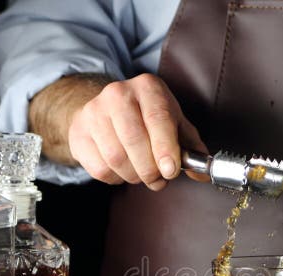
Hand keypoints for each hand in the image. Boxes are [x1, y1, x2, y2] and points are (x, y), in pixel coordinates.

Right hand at [68, 73, 208, 189]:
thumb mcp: (174, 125)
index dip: (164, 148)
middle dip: (150, 170)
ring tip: (142, 174)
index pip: (157, 118)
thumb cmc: (147, 119)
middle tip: (159, 179)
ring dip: (134, 176)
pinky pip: (99, 168)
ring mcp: (94, 112)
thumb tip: (204, 172)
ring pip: (116, 158)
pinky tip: (123, 170)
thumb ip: (191, 148)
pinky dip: (116, 178)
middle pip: (134, 140)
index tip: (170, 171)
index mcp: (148, 87)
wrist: (106, 111)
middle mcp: (118, 93)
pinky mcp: (78, 132)